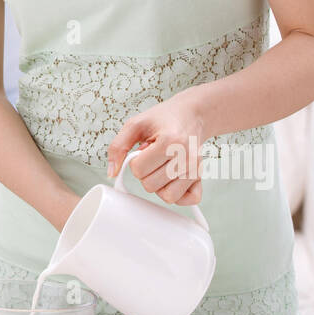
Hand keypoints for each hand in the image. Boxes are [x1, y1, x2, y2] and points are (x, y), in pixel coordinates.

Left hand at [105, 87, 210, 205]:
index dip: (135, 161)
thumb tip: (112, 172)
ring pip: (167, 196)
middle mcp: (187, 157)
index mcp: (170, 142)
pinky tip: (173, 178)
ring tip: (163, 165)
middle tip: (154, 156)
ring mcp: (196, 169)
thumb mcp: (135, 124)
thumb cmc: (163, 118)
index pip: (138, 170)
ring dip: (160, 184)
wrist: (192, 114)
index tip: (143, 150)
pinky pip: (187, 200)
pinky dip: (177, 194)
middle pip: (150, 185)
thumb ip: (118, 146)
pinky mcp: (201, 177)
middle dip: (146, 172)